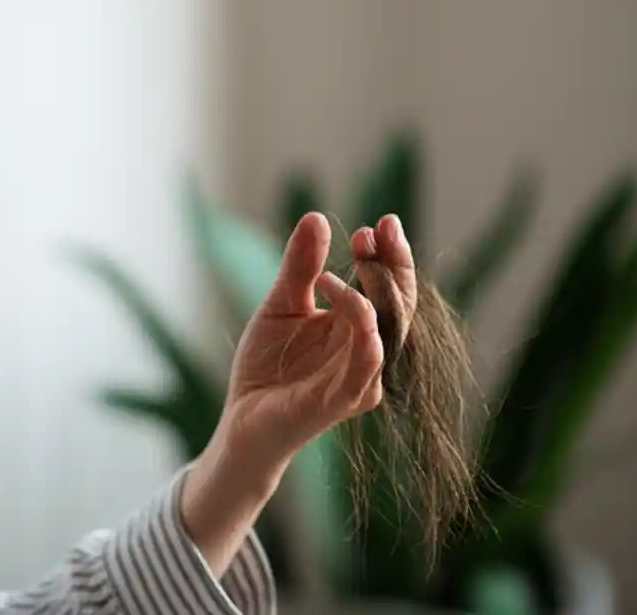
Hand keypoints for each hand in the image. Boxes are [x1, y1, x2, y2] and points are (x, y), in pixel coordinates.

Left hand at [180, 211, 417, 574]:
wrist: (240, 420)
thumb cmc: (266, 366)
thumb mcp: (280, 306)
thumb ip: (300, 267)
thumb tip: (316, 217)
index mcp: (356, 328)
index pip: (386, 288)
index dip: (387, 256)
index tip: (376, 224)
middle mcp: (366, 352)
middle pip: (395, 306)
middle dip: (391, 265)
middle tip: (376, 230)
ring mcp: (357, 379)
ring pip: (384, 333)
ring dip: (371, 294)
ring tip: (350, 260)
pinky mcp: (340, 402)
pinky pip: (365, 370)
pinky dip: (365, 340)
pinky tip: (355, 307)